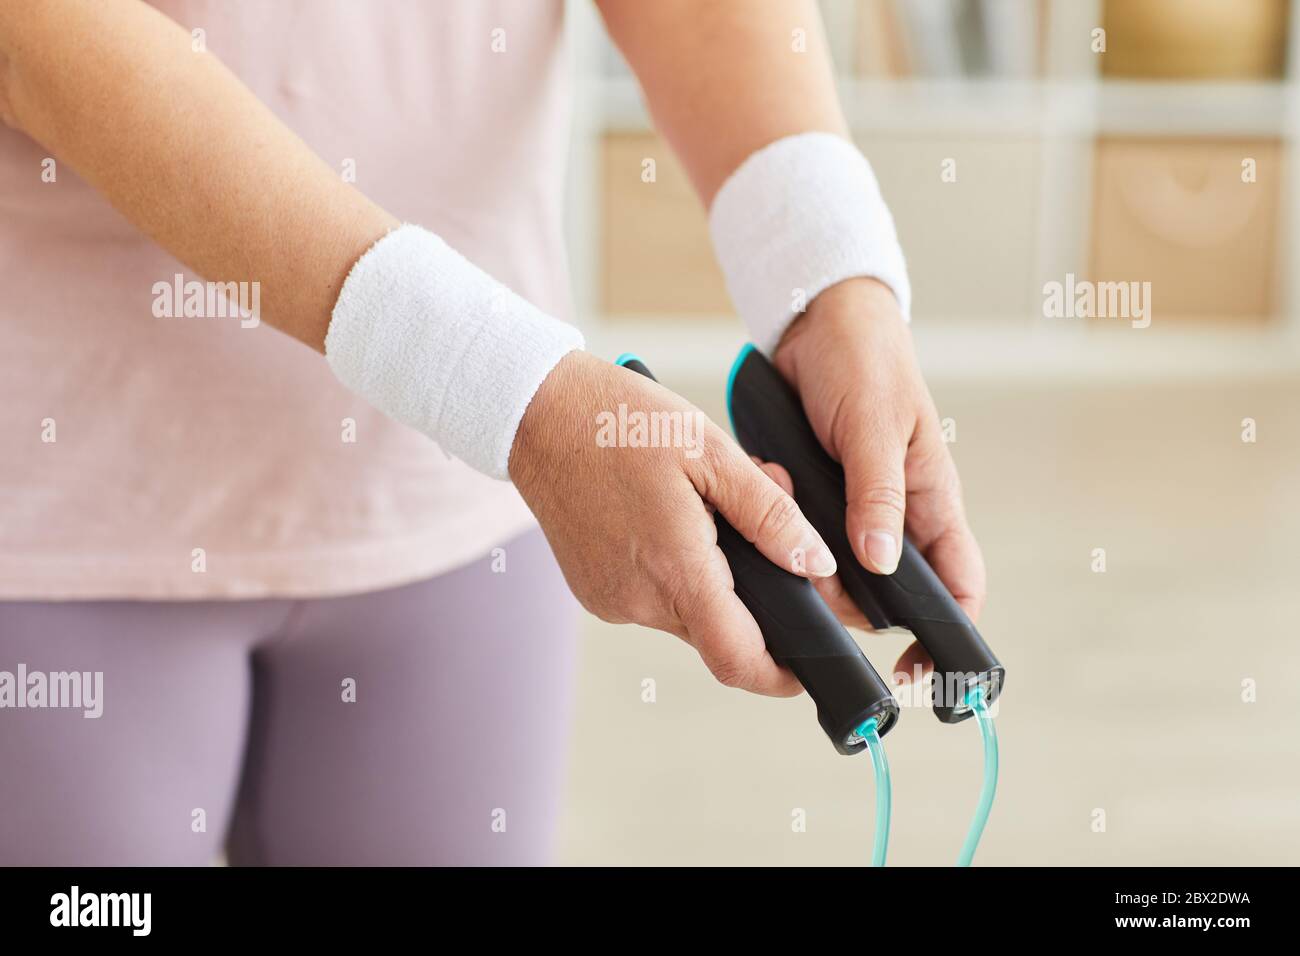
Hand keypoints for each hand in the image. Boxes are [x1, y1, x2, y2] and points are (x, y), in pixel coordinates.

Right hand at [509, 350, 837, 695]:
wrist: (535, 414)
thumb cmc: (620, 421)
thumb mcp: (711, 452)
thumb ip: (769, 514)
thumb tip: (815, 562)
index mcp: (673, 570)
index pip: (737, 659)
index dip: (780, 674)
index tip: (808, 663)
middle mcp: (637, 600)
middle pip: (717, 632)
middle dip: (751, 594)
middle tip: (754, 524)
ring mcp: (609, 600)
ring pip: (686, 613)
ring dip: (709, 578)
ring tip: (706, 508)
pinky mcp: (593, 590)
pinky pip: (652, 598)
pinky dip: (674, 572)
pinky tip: (671, 519)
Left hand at [770, 277, 986, 683]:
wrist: (816, 321)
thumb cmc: (866, 361)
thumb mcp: (875, 428)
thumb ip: (878, 495)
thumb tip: (882, 563)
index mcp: (931, 501)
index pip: (957, 586)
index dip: (945, 637)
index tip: (914, 673)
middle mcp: (895, 515)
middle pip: (885, 594)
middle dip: (848, 606)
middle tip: (806, 591)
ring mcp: (852, 509)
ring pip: (835, 571)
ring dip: (806, 567)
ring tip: (779, 538)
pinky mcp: (813, 498)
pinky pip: (798, 538)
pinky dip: (779, 538)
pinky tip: (761, 519)